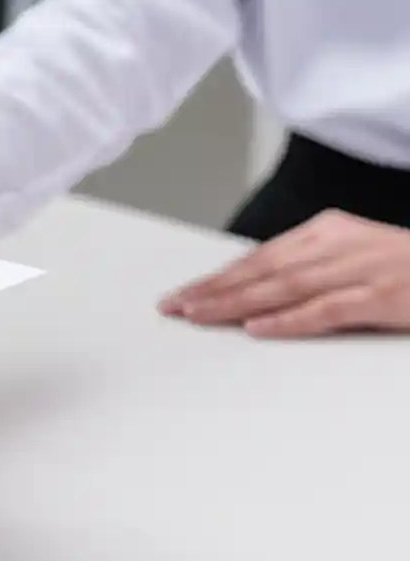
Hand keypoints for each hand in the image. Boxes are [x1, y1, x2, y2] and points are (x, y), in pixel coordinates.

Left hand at [160, 209, 409, 337]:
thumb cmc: (407, 267)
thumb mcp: (354, 256)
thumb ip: (310, 268)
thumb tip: (257, 293)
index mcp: (328, 232)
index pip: (259, 257)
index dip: (217, 276)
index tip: (183, 294)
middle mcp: (337, 246)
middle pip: (262, 271)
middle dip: (213, 290)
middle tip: (173, 307)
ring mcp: (359, 270)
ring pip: (283, 287)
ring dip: (235, 303)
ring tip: (198, 315)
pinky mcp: (381, 297)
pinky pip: (325, 310)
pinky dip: (288, 319)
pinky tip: (257, 328)